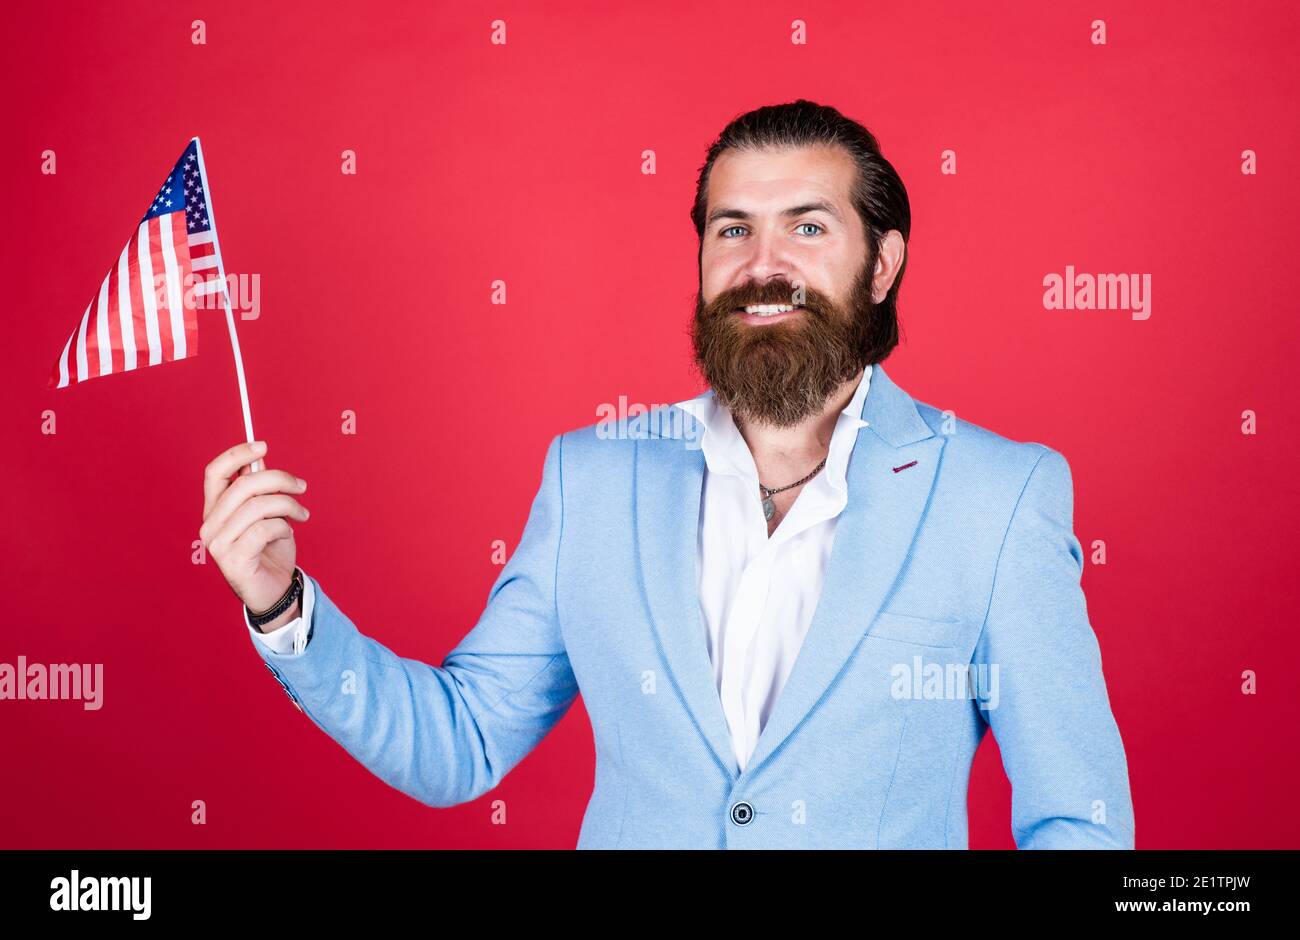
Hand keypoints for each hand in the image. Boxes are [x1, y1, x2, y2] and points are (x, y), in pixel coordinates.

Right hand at [200, 440, 310, 624]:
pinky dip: (283, 526)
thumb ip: (259, 490)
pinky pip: (264, 529)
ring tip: (301, 514)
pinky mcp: (233, 560)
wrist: (275, 590)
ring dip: (288, 506)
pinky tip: (288, 533)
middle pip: (243, 485)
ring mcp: (218, 544)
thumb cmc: (270, 549)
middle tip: (301, 486)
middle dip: (278, 479)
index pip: (214, 473)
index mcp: (215, 510)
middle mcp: (210, 525)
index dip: (237, 455)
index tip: (262, 445)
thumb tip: (259, 460)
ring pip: (257, 506)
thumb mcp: (267, 513)